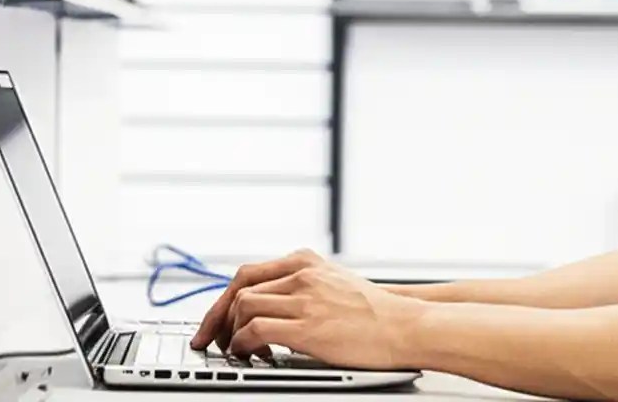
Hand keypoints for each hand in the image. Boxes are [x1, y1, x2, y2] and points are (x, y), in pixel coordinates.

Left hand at [224, 264, 423, 369]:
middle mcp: (302, 275)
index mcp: (306, 261)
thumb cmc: (376, 312)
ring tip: (241, 352)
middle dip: (217, 318)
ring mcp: (305, 299)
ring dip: (232, 333)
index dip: (222, 300)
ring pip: (243, 307)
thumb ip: (302, 286)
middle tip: (211, 341)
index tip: (212, 321)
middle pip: (238, 288)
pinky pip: (257, 329)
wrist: (406, 325)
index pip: (247, 274)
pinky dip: (244, 344)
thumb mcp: (335, 283)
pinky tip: (252, 355)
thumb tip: (269, 304)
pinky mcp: (308, 326)